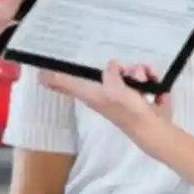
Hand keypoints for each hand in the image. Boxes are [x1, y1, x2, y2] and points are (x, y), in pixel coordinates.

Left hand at [40, 61, 170, 133]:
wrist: (154, 128)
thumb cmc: (130, 113)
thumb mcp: (115, 90)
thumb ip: (110, 73)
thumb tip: (113, 65)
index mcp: (92, 93)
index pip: (67, 84)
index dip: (54, 78)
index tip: (39, 71)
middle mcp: (104, 91)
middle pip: (103, 70)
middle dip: (118, 67)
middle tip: (125, 72)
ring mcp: (121, 91)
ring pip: (125, 69)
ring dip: (137, 71)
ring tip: (142, 80)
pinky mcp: (136, 91)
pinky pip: (140, 74)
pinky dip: (147, 75)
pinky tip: (151, 81)